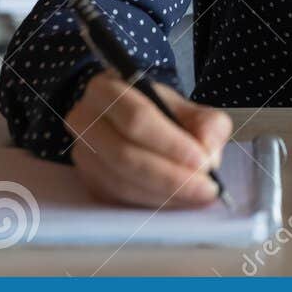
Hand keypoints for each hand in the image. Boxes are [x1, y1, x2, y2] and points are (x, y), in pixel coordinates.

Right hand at [64, 71, 232, 208]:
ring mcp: (83, 153)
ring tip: (198, 195)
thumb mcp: (188, 107)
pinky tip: (179, 201)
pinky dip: (153, 202)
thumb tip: (208, 154)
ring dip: (164, 194)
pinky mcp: (88, 180)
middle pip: (126, 155)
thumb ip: (207, 124)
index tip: (202, 162)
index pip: (137, 119)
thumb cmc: (160, 112)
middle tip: (205, 188)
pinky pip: (120, 198)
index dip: (171, 144)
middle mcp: (86, 120)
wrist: (133, 121)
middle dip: (171, 177)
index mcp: (108, 89)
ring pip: (121, 181)